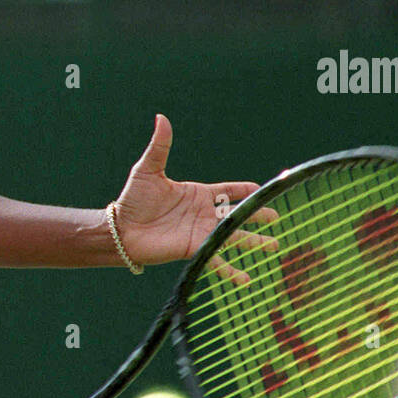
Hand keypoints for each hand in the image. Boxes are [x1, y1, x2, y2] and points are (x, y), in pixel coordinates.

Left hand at [111, 113, 276, 283]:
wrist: (120, 229)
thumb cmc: (133, 199)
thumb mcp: (148, 170)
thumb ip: (160, 146)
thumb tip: (161, 118)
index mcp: (198, 194)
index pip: (228, 190)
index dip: (244, 189)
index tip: (263, 188)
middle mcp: (203, 214)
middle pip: (238, 214)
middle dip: (257, 215)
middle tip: (277, 216)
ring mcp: (201, 233)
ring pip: (234, 237)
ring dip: (254, 241)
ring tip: (274, 245)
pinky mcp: (194, 249)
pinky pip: (217, 261)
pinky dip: (232, 271)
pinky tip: (247, 280)